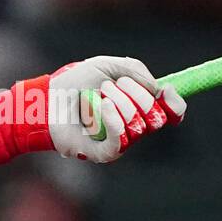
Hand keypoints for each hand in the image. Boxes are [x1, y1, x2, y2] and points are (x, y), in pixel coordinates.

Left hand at [47, 56, 185, 162]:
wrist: (46, 98)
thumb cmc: (74, 83)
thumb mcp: (107, 66)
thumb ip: (137, 70)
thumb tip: (157, 89)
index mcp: (138, 107)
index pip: (171, 113)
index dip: (175, 104)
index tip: (165, 90)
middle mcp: (132, 126)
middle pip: (157, 118)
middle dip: (138, 96)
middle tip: (110, 86)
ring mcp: (118, 142)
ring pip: (139, 126)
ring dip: (120, 104)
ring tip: (97, 96)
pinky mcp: (102, 154)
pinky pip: (121, 142)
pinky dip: (115, 121)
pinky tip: (103, 107)